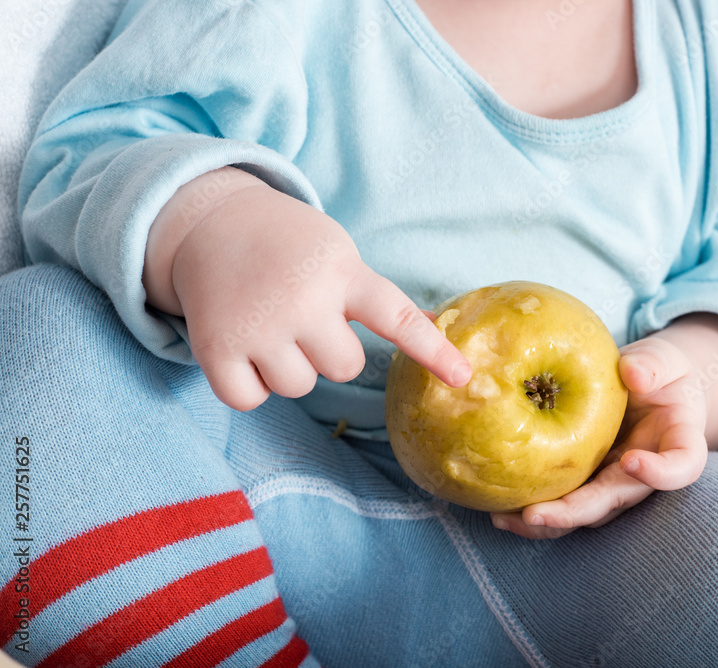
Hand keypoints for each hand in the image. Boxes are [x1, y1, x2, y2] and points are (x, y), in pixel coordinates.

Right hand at [146, 168, 470, 410]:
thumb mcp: (340, 255)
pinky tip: (242, 347)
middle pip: (344, 368)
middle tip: (304, 318)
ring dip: (288, 367)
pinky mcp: (216, 347)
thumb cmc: (290, 246)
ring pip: (299, 387)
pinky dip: (248, 384)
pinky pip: (250, 399)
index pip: (396, 317)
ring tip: (270, 325)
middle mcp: (302, 299)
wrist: (211, 220)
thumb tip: (435, 324)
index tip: (464, 378)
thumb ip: (377, 295)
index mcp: (342, 272)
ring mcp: (257, 325)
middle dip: (328, 351)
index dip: (433, 350)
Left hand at [492, 334, 708, 538]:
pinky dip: (531, 508)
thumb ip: (653, 365)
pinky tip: (498, 510)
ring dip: (546, 522)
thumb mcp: (664, 361)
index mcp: (676, 444)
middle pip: (614, 502)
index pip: (681, 466)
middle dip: (574, 512)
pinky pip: (561, 501)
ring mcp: (611, 483)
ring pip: (583, 512)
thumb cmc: (660, 373)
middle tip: (537, 515)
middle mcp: (643, 474)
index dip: (660, 473)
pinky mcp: (584, 482)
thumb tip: (632, 373)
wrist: (647, 387)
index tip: (632, 460)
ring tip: (505, 519)